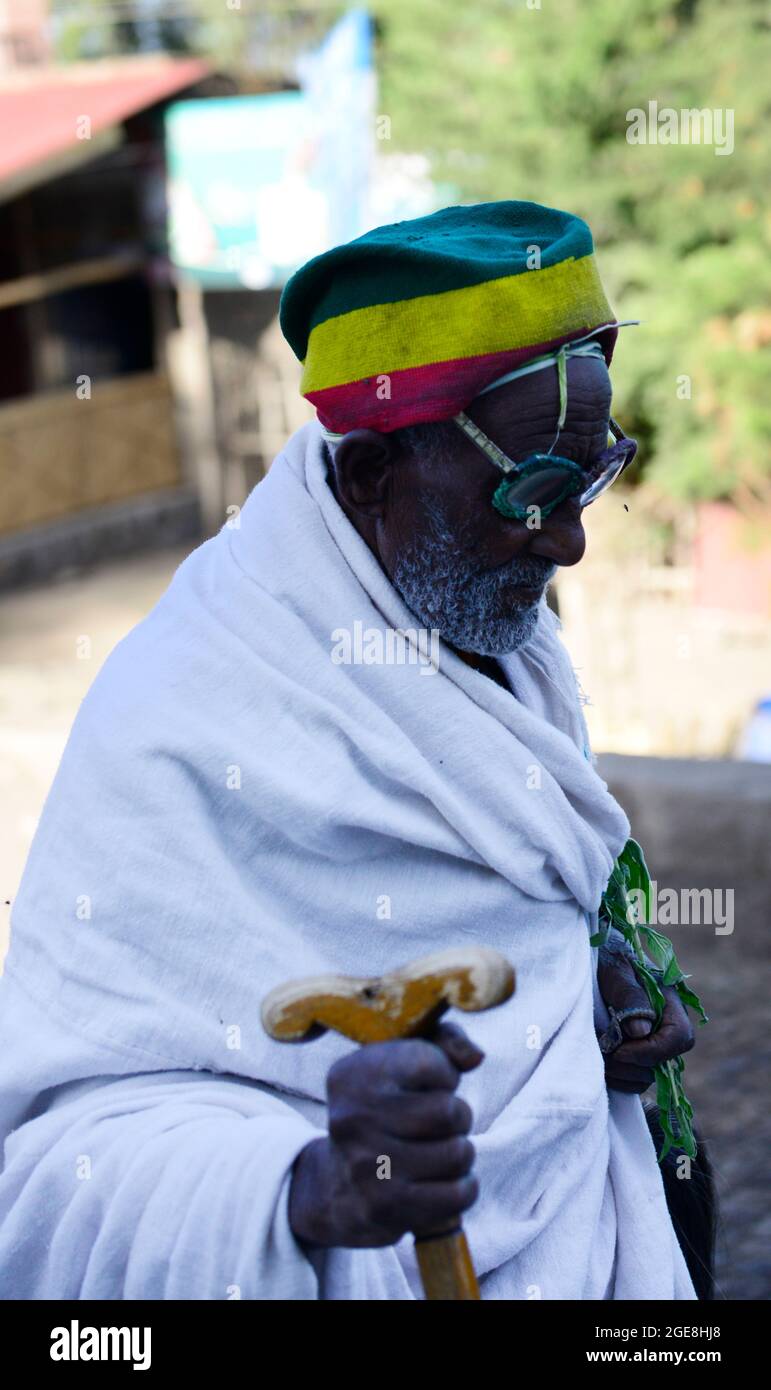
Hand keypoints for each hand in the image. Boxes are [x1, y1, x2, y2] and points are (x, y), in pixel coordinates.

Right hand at [288, 1023, 481, 1248]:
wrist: (338, 1186)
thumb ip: (445, 1042)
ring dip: (459, 1152)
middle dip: (458, 1116)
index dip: (445, 1074)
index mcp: (354, 1075)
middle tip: (438, 1124)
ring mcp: (368, 1166)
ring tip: (437, 1151)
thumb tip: (475, 1057)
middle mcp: (354, 1119)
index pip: (428, 1063)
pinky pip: (458, 1194)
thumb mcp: (402, 1062)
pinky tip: (443, 1180)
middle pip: (451, 1112)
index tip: (430, 1083)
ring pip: (459, 1153)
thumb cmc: (386, 1111)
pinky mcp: (387, 1207)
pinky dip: (463, 1187)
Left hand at [598, 949, 694, 1093]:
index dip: (651, 1051)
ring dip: (621, 1072)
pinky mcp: (636, 1055)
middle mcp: (665, 1026)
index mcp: (669, 1003)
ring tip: (598, 1054)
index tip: (620, 1050)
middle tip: (603, 1053)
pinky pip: (636, 1081)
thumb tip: (640, 1031)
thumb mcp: (616, 971)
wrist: (593, 960)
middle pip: (663, 1062)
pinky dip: (618, 1079)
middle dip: (631, 1064)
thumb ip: (629, 997)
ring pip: (648, 1075)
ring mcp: (652, 1043)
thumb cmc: (607, 959)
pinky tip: (600, 1065)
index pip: (678, 1037)